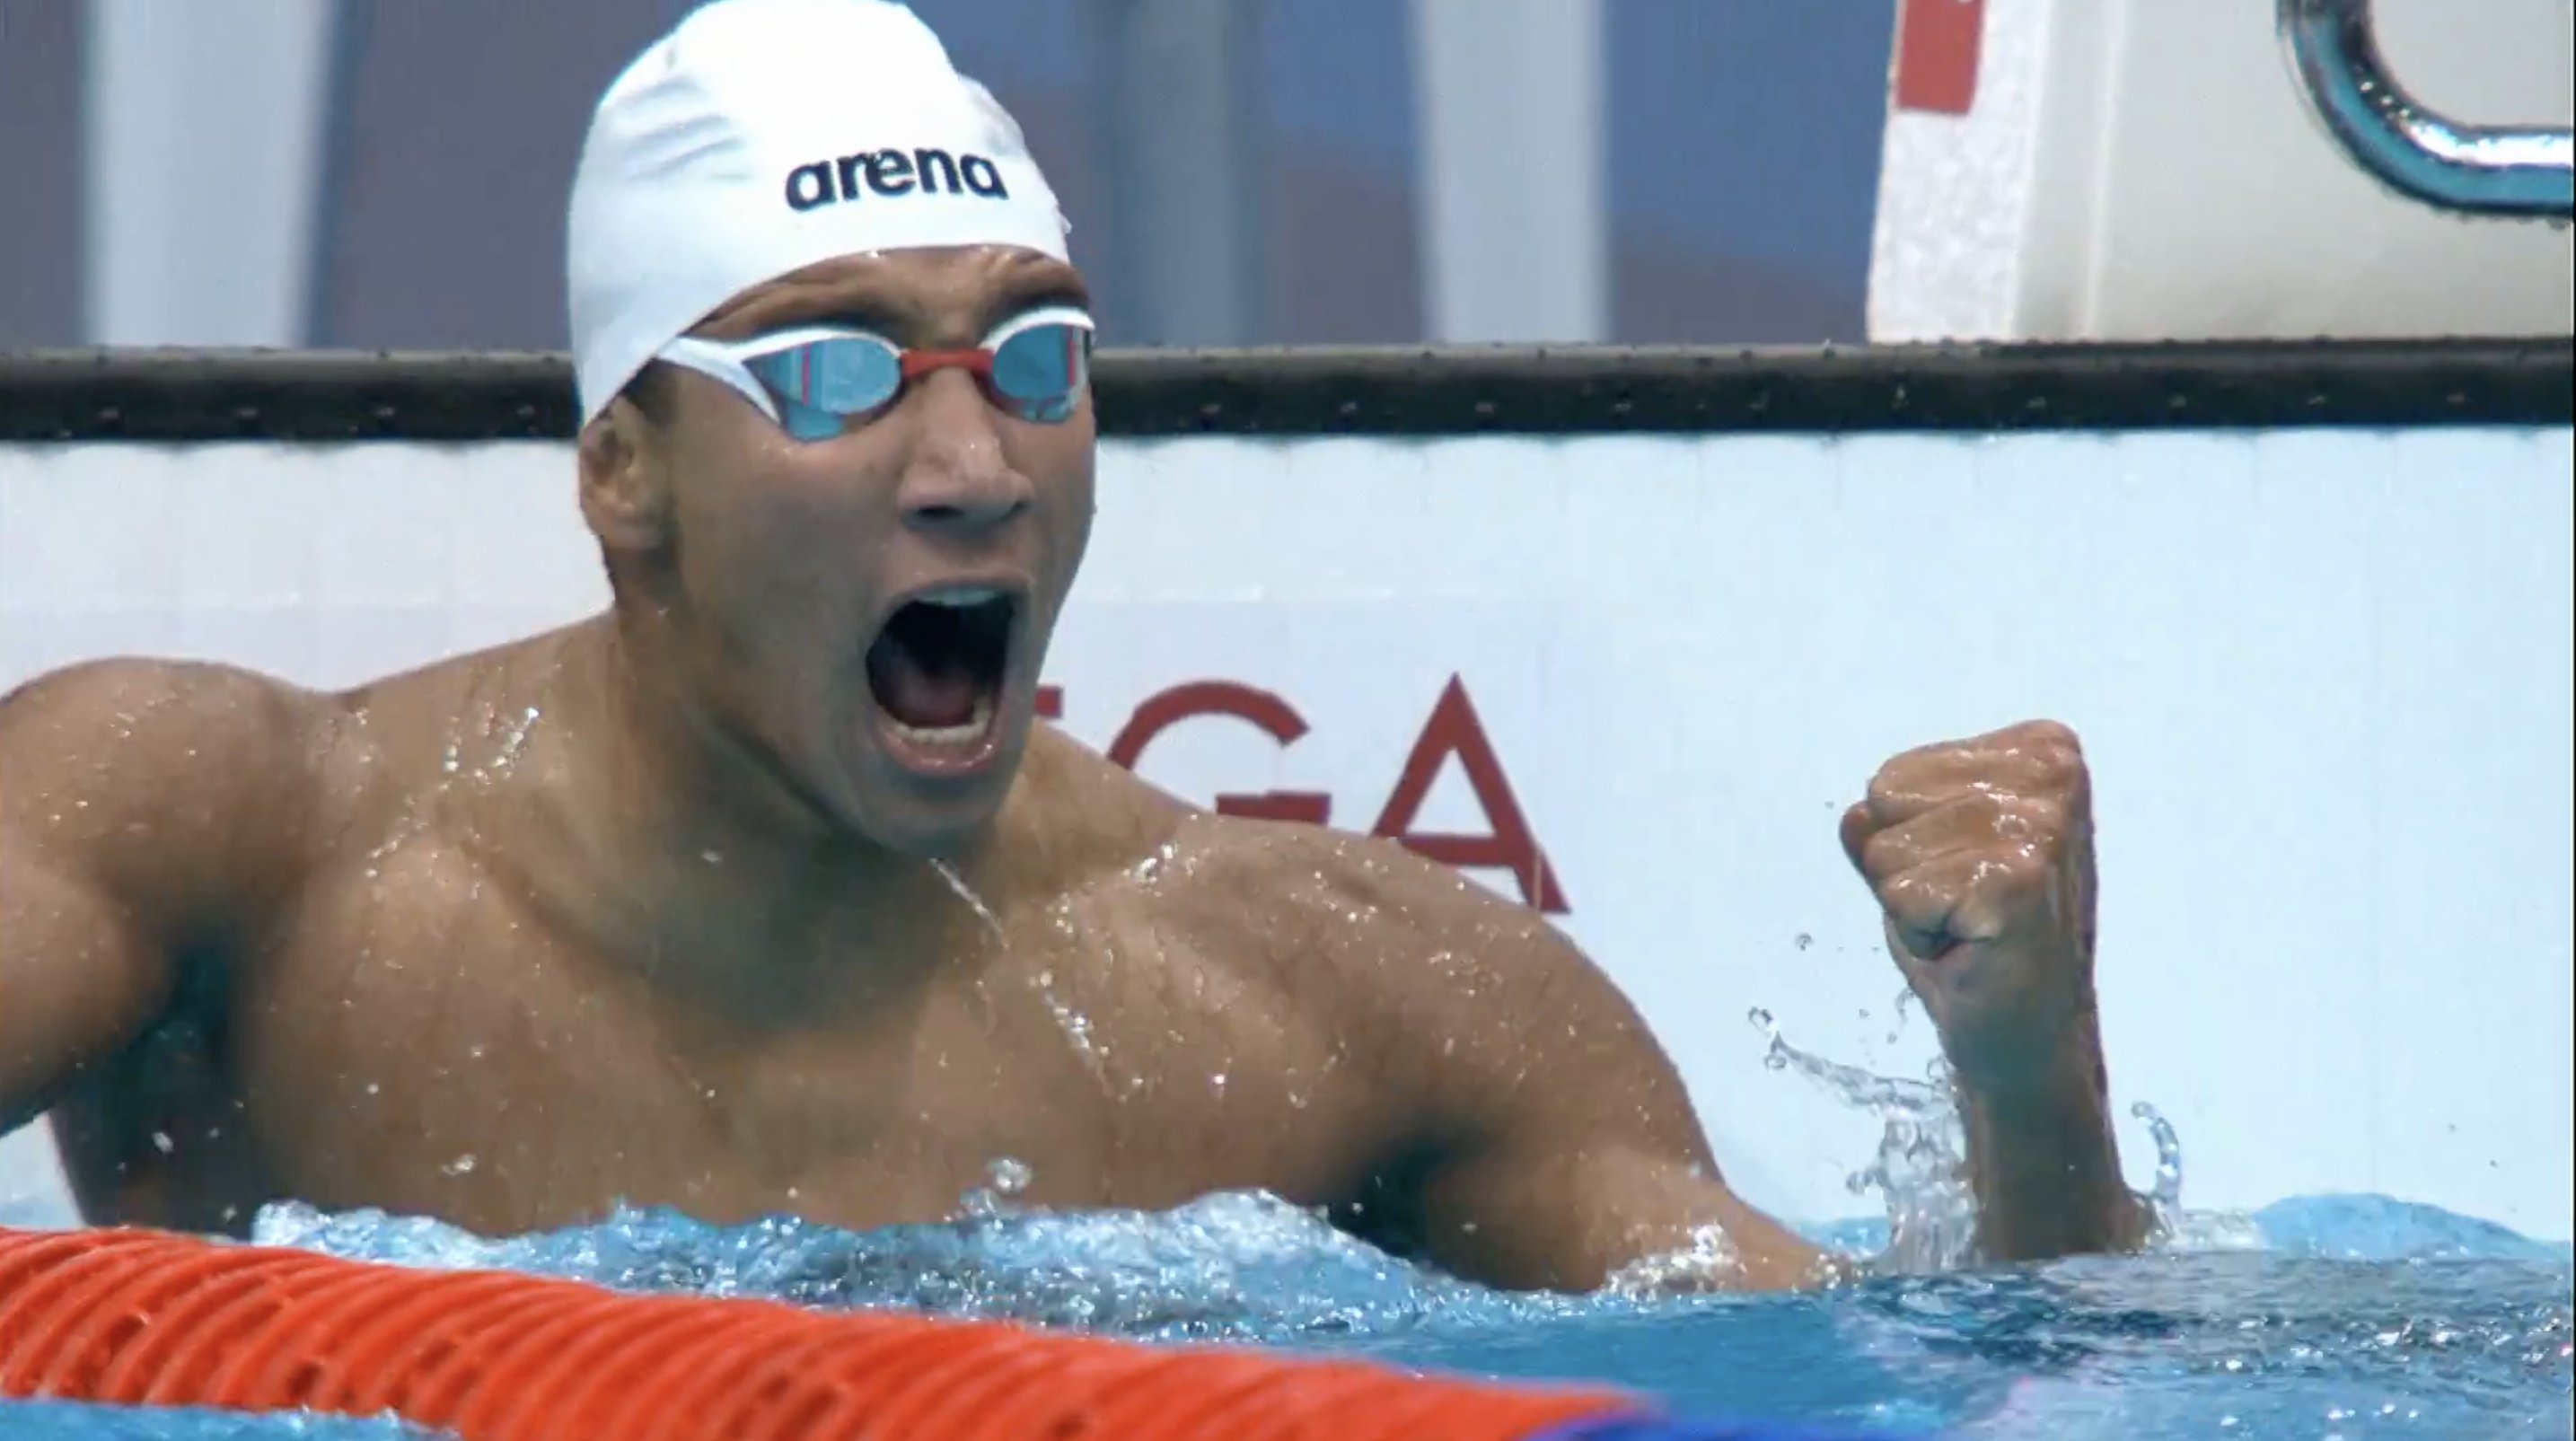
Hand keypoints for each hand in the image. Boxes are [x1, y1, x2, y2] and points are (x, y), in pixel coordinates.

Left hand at [1841, 720, 2101, 1096]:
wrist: (2026, 1032)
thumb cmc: (1978, 940)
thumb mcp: (1924, 855)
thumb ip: (1884, 821)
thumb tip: (1855, 814)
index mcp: (2042, 751)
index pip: (1895, 774)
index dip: (1912, 836)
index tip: (1967, 877)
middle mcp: (2053, 774)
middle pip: (1885, 799)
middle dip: (1908, 868)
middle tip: (1965, 906)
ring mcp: (2040, 826)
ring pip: (1887, 848)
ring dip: (1913, 902)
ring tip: (1968, 927)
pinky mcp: (2017, 879)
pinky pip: (1901, 893)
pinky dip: (1919, 933)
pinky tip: (1971, 948)